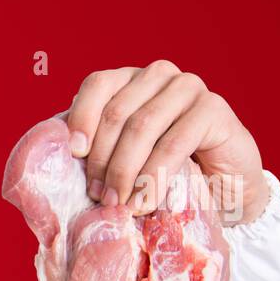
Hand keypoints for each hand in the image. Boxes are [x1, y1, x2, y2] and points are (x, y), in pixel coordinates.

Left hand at [64, 60, 267, 225]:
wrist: (224, 191)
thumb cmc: (164, 176)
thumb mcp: (125, 160)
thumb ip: (97, 150)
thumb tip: (55, 159)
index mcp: (130, 80)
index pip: (97, 85)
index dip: (82, 117)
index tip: (75, 154)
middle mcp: (158, 76)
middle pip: (117, 111)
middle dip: (102, 159)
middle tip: (98, 196)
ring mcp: (188, 88)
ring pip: (142, 126)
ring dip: (124, 171)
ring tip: (118, 204)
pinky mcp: (214, 109)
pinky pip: (174, 142)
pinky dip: (154, 176)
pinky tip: (145, 202)